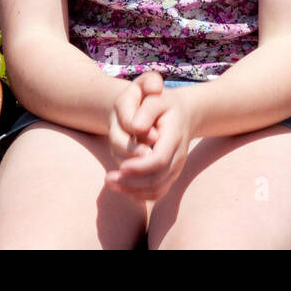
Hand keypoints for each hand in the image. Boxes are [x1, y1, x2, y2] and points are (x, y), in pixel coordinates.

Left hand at [105, 73, 193, 201]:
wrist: (183, 112)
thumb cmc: (162, 102)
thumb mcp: (155, 97)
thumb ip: (146, 109)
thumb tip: (136, 128)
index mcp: (174, 134)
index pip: (160, 159)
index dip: (140, 167)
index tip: (122, 168)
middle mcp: (178, 154)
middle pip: (157, 179)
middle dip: (131, 183)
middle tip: (108, 179)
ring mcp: (175, 166)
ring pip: (157, 189)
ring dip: (132, 190)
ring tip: (110, 182)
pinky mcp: (169, 174)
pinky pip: (157, 192)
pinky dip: (139, 194)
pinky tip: (121, 187)